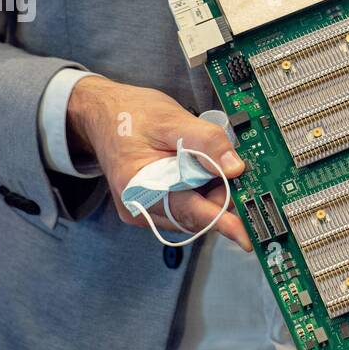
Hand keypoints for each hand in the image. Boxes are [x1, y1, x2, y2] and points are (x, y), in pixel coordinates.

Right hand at [66, 76, 251, 249]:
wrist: (101, 114)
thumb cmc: (129, 115)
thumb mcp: (170, 119)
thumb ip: (205, 141)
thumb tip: (235, 167)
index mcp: (139, 185)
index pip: (189, 211)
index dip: (223, 222)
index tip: (246, 235)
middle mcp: (139, 205)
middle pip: (196, 215)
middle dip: (220, 195)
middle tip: (232, 167)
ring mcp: (144, 209)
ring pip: (193, 212)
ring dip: (210, 192)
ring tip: (205, 160)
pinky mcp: (150, 206)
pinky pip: (184, 207)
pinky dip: (198, 191)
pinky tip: (195, 168)